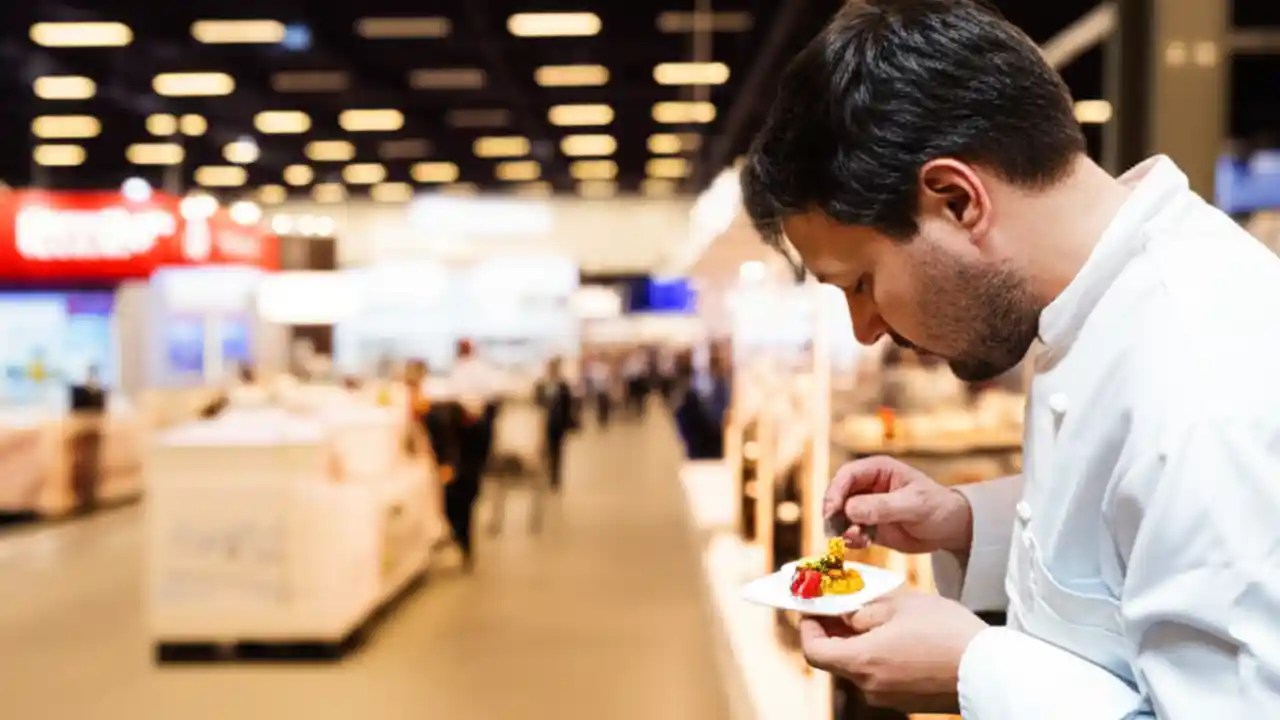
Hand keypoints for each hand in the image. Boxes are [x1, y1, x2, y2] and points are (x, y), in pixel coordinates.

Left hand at [800, 591, 987, 712]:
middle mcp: (869, 686)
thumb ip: (865, 609)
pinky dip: (879, 657)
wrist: (990, 670)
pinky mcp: (908, 701)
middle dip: (834, 632)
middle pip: (836, 660)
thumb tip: (848, 615)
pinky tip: (897, 637)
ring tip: (875, 616)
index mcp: (861, 661)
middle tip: (842, 607)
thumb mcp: (901, 605)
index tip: (814, 609)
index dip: (808, 628)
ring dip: (859, 644)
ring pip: (860, 668)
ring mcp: (889, 698)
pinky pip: (882, 677)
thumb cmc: (945, 632)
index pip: (814, 651)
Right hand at [824, 456, 971, 553]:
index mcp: (877, 470)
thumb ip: (882, 506)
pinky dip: (851, 540)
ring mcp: (866, 508)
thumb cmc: (938, 507)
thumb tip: (850, 510)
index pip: (847, 476)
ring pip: (841, 516)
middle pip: (838, 496)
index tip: (831, 512)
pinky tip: (863, 544)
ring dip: (841, 530)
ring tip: (855, 540)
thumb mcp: (913, 504)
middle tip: (834, 531)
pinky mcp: (868, 528)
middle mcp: (867, 487)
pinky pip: (851, 533)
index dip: (835, 492)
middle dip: (834, 514)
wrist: (951, 529)